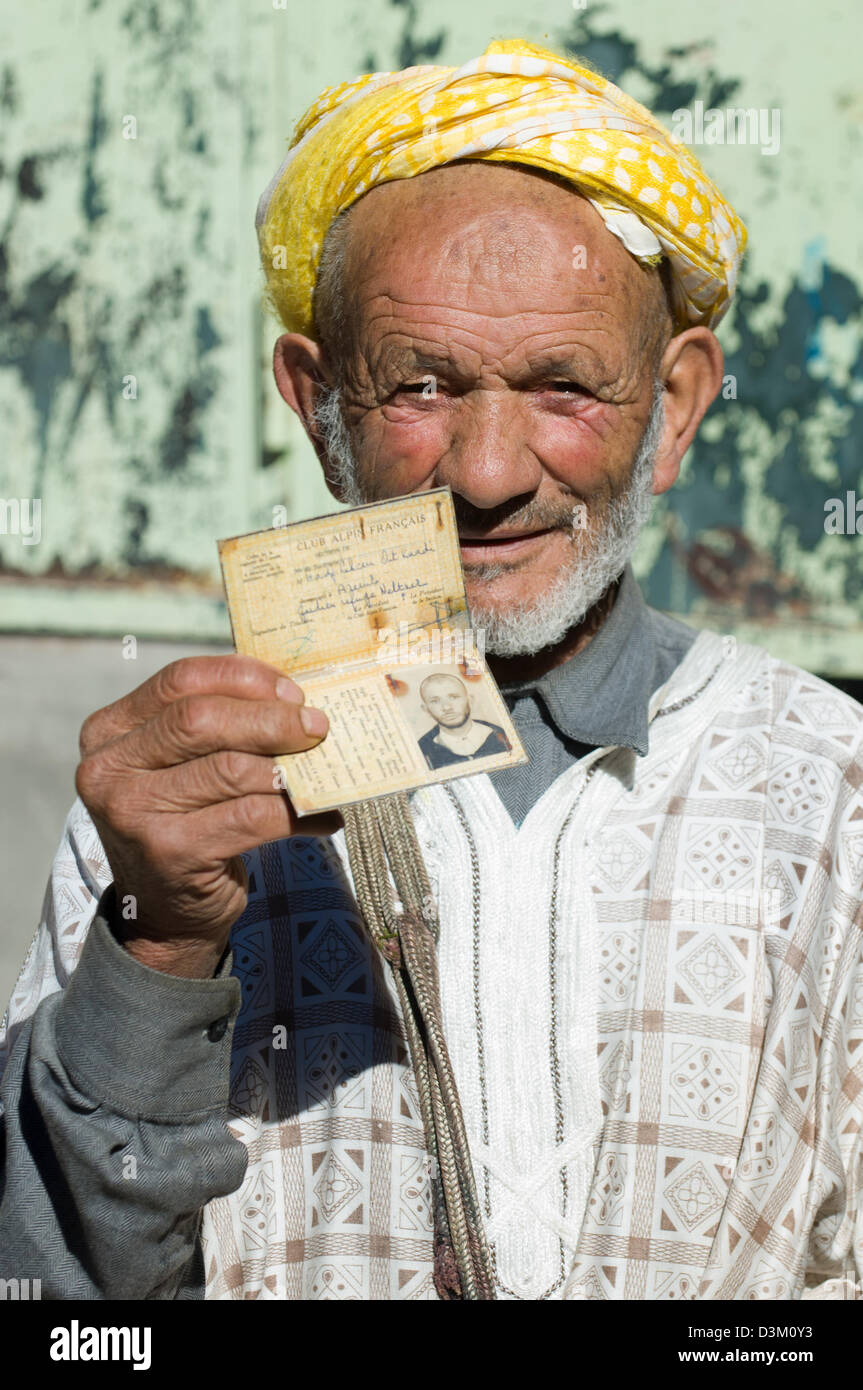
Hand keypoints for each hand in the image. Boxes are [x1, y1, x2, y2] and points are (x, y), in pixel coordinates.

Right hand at [75, 654, 339, 976]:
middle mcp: (109, 769)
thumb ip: (219, 724)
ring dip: (291, 770)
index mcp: (109, 731)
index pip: (181, 681)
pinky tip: (324, 816)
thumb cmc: (185, 821)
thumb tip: (297, 696)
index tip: (291, 690)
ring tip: (328, 772)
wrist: (164, 913)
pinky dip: (299, 814)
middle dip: (271, 719)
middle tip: (318, 727)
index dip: (243, 678)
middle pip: (202, 721)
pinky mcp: (171, 852)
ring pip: (233, 769)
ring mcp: (134, 813)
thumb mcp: (181, 765)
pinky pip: (253, 817)